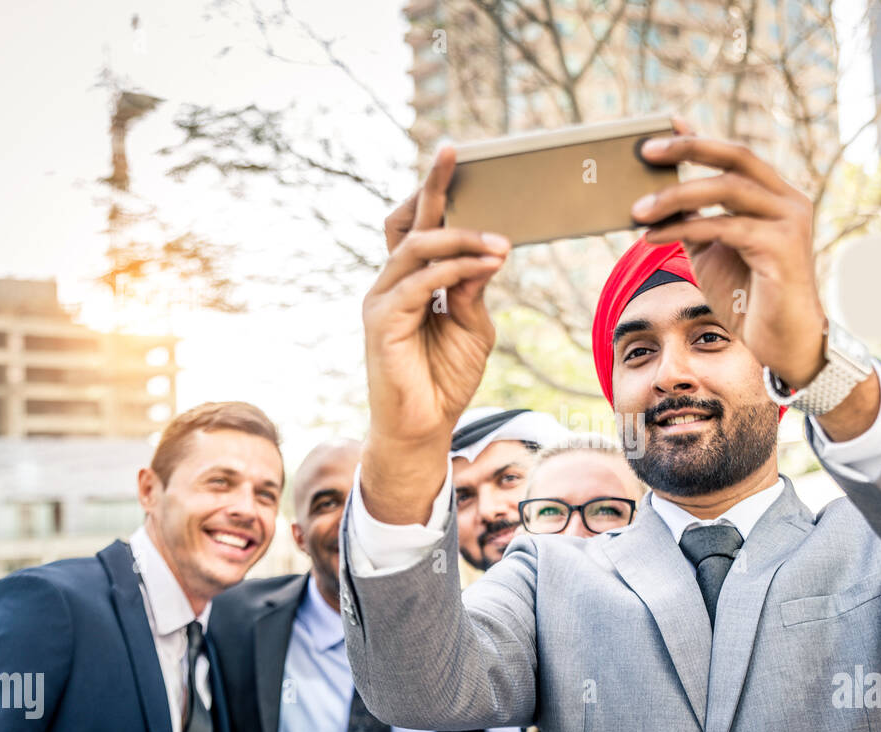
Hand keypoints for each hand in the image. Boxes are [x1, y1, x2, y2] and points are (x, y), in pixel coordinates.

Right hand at [361, 145, 510, 447]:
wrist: (425, 428)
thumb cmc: (445, 379)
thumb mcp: (473, 327)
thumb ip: (475, 290)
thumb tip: (489, 251)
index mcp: (412, 281)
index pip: (419, 225)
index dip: (433, 190)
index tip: (455, 155)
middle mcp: (391, 283)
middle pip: (406, 223)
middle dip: (429, 187)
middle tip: (455, 155)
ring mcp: (382, 300)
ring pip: (416, 248)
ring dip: (459, 238)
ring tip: (499, 242)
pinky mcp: (382, 321)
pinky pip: (419, 283)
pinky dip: (454, 270)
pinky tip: (484, 265)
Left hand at [631, 117, 828, 389]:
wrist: (782, 343)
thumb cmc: (749, 298)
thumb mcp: (712, 249)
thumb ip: (693, 218)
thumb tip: (656, 195)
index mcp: (776, 196)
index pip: (736, 155)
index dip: (700, 138)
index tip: (665, 125)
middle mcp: (789, 201)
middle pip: (737, 156)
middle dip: (689, 148)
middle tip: (646, 151)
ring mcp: (790, 221)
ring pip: (728, 189)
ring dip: (676, 195)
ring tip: (638, 209)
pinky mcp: (782, 247)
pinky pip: (724, 226)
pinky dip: (684, 227)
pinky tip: (653, 236)